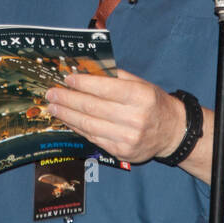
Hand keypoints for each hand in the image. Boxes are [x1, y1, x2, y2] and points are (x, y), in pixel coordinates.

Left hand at [45, 68, 185, 163]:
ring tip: (53, 106)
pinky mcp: (121, 152)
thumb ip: (115, 76)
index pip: (105, 88)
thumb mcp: (141, 84)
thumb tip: (85, 70)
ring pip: (89, 125)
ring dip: (67, 115)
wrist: (172, 132)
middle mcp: (135, 119)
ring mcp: (127, 138)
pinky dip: (77, 127)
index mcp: (141, 97)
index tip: (67, 78)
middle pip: (92, 107)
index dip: (83, 83)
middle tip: (52, 93)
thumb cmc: (153, 103)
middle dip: (68, 99)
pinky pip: (92, 138)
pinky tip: (67, 119)